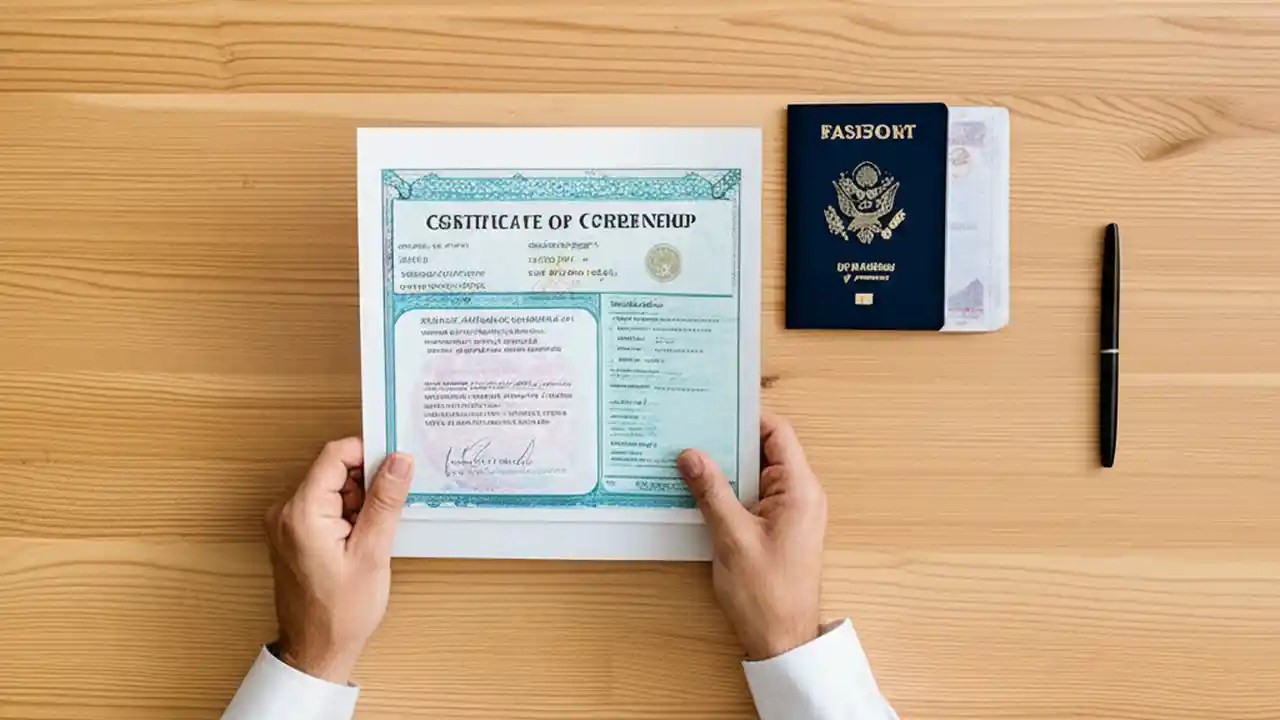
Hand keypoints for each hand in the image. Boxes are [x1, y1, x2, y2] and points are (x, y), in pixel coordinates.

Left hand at [263, 438, 413, 682]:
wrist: (316, 649)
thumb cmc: (340, 612)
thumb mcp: (372, 552)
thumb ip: (385, 500)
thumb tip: (398, 460)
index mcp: (302, 512)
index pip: (335, 455)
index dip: (368, 454)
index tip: (394, 466)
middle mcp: (285, 512)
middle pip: (333, 470)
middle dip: (366, 484)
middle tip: (386, 513)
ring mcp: (286, 522)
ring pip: (332, 488)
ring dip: (359, 502)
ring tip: (371, 536)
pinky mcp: (292, 532)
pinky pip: (324, 506)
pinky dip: (348, 514)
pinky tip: (360, 540)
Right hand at [677, 413, 826, 659]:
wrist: (783, 641)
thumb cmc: (766, 594)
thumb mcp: (732, 538)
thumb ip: (712, 492)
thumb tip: (690, 454)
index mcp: (800, 490)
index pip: (778, 433)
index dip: (746, 416)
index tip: (713, 407)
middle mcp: (800, 495)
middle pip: (764, 450)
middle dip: (727, 439)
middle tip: (690, 427)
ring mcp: (789, 512)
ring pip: (754, 473)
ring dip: (724, 466)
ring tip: (687, 454)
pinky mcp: (777, 528)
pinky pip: (752, 495)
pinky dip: (727, 489)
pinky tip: (698, 488)